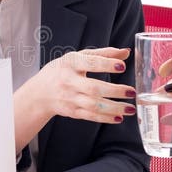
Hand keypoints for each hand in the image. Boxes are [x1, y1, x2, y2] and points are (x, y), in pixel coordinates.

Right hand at [13, 47, 135, 153]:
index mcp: (71, 64)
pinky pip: (90, 116)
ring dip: (114, 108)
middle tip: (132, 92)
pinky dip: (105, 118)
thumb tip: (126, 52)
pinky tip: (119, 117)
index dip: (106, 64)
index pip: (90, 63)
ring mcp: (70, 98)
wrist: (40, 92)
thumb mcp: (78, 57)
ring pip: (94, 105)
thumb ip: (103, 54)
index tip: (122, 66)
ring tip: (130, 108)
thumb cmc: (62, 70)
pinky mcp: (72, 112)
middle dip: (114, 91)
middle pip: (93, 88)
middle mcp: (69, 81)